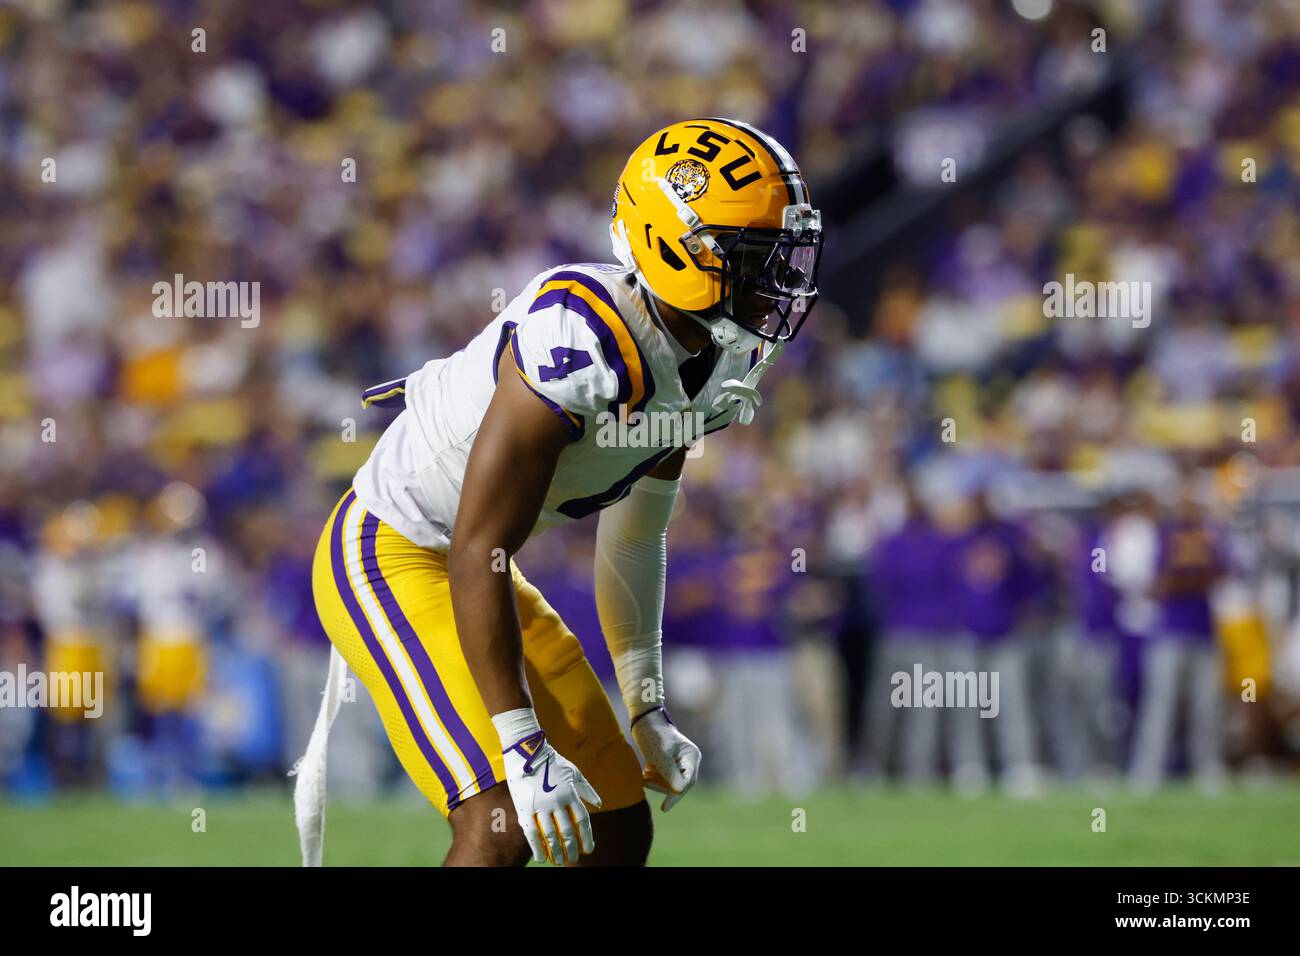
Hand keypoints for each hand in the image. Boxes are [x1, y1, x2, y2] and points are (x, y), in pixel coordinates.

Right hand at [501, 730, 601, 864]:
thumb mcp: (574, 772)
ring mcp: (540, 805)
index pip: (582, 820)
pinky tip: (541, 858)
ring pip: (551, 835)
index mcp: (570, 792)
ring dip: (556, 851)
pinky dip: (537, 848)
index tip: (589, 849)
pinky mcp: (524, 808)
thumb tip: (599, 804)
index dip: (587, 837)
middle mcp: (557, 800)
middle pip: (568, 831)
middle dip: (572, 848)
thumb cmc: (552, 762)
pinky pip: (531, 833)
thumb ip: (587, 789)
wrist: (526, 751)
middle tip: (574, 860)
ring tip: (559, 861)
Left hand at [630, 706, 700, 810]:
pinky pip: (664, 779)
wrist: (643, 720)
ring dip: (656, 782)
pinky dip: (654, 779)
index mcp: (692, 756)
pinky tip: (645, 772)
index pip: (687, 782)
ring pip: (670, 784)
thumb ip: (669, 772)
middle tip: (645, 779)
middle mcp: (690, 760)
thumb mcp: (659, 754)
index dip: (675, 795)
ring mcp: (681, 763)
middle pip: (679, 785)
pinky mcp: (671, 764)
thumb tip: (679, 791)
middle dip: (661, 786)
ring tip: (644, 773)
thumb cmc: (652, 734)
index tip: (664, 808)